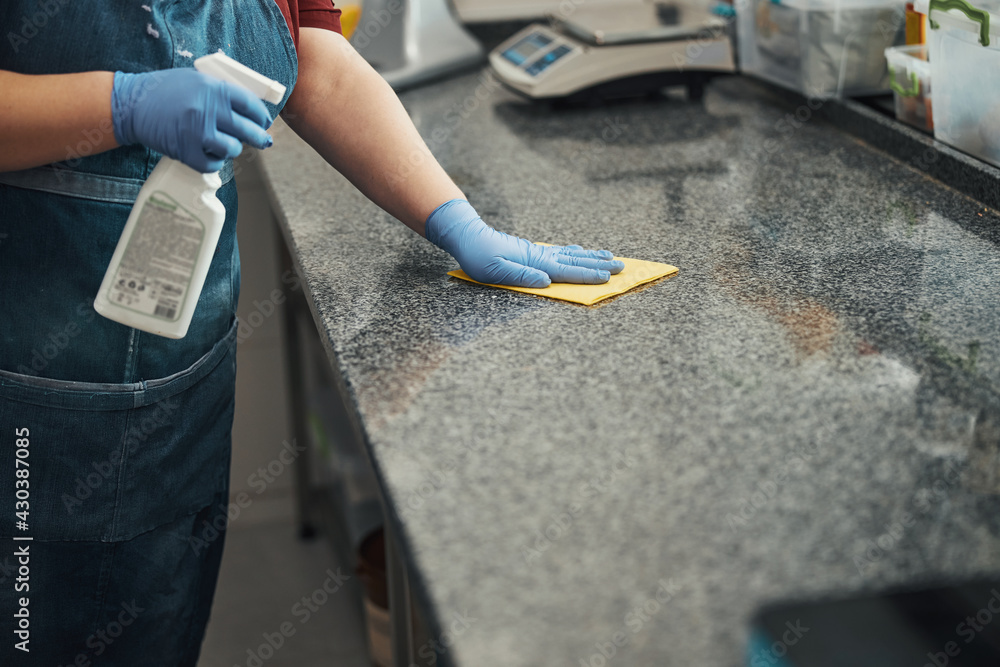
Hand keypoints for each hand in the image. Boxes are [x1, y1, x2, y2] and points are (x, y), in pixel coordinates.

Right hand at [111, 68, 272, 172]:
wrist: (131, 104)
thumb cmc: (165, 90)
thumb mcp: (196, 80)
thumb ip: (221, 92)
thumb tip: (250, 108)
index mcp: (212, 89)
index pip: (250, 104)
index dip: (262, 115)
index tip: (265, 121)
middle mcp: (207, 110)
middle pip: (248, 129)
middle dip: (260, 137)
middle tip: (263, 140)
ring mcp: (197, 133)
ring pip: (233, 149)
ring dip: (233, 148)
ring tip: (226, 143)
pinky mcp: (186, 152)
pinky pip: (213, 164)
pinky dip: (214, 160)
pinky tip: (210, 152)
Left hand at [425, 199, 624, 287]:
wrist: (468, 236)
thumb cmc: (477, 256)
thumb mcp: (494, 270)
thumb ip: (521, 276)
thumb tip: (546, 281)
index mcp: (534, 262)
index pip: (566, 271)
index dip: (588, 275)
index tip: (607, 278)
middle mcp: (540, 256)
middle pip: (575, 261)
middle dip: (599, 265)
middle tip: (622, 266)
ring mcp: (538, 252)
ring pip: (571, 255)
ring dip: (592, 257)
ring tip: (610, 256)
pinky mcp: (532, 251)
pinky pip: (560, 252)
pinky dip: (574, 252)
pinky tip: (581, 251)